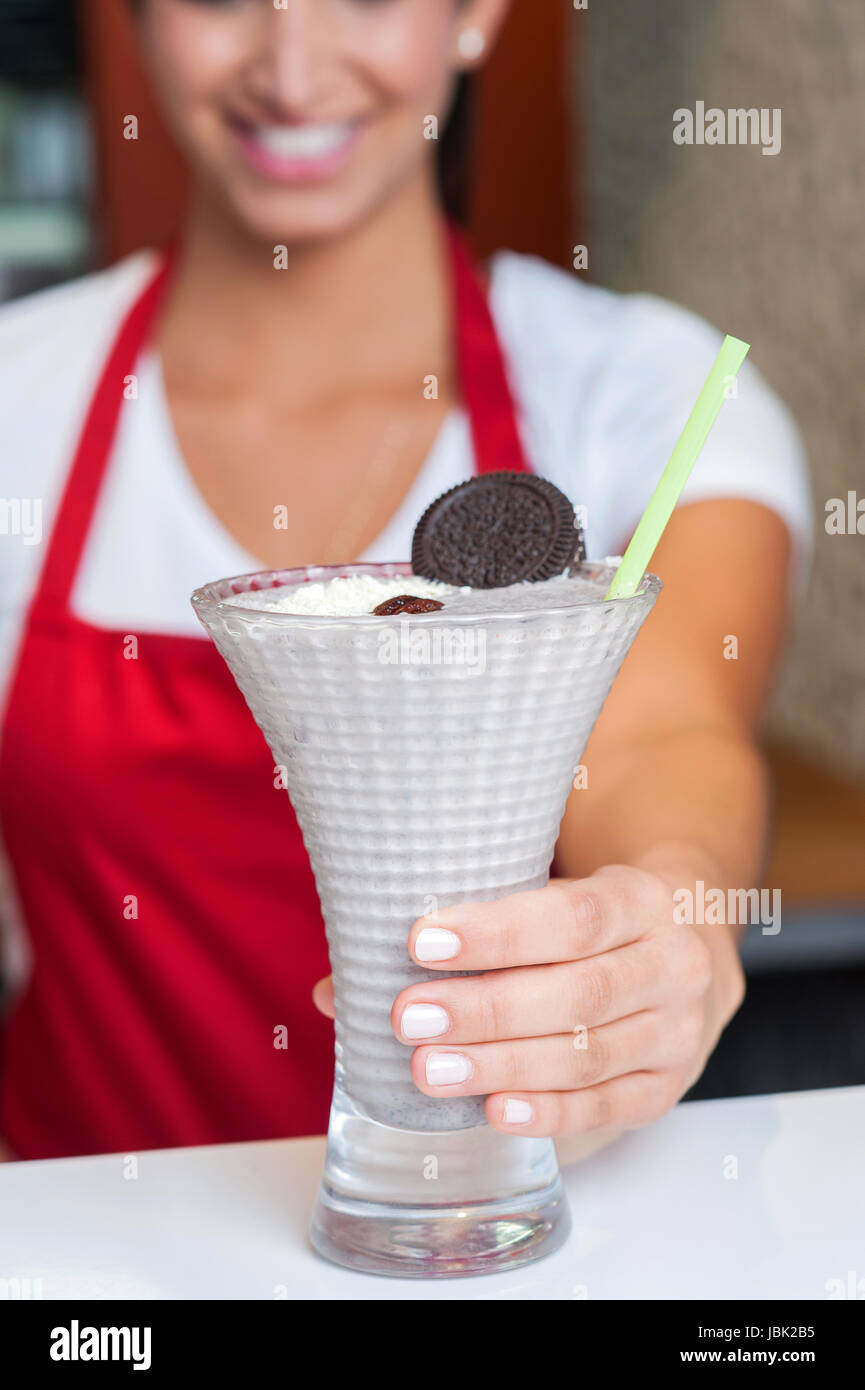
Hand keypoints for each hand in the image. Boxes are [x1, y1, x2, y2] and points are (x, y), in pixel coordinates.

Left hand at [384, 861, 744, 1136]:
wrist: (688, 941)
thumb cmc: (591, 915)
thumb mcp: (548, 892)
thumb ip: (461, 929)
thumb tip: (340, 988)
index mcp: (645, 898)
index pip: (574, 915)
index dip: (497, 933)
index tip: (420, 943)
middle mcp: (673, 963)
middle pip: (578, 992)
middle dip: (486, 1009)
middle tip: (408, 1018)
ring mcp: (677, 1031)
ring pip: (588, 1054)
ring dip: (504, 1065)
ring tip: (430, 1070)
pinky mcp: (667, 1085)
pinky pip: (609, 1106)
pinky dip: (550, 1112)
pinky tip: (494, 1111)